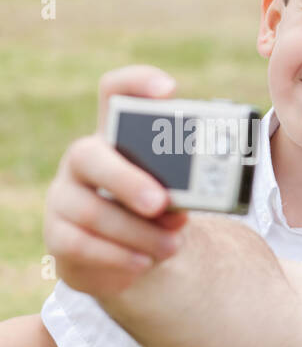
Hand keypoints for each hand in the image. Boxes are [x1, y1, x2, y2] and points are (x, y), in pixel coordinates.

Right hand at [44, 66, 188, 297]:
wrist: (134, 258)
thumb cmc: (160, 215)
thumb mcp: (178, 196)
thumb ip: (187, 187)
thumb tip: (198, 197)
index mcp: (117, 139)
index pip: (115, 94)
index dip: (136, 83)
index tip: (169, 89)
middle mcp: (84, 160)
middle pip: (90, 156)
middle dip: (127, 181)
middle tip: (161, 203)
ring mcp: (65, 197)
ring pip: (91, 211)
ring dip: (138, 233)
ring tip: (173, 247)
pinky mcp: (58, 236)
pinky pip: (81, 245)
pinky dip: (118, 257)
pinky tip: (144, 262)